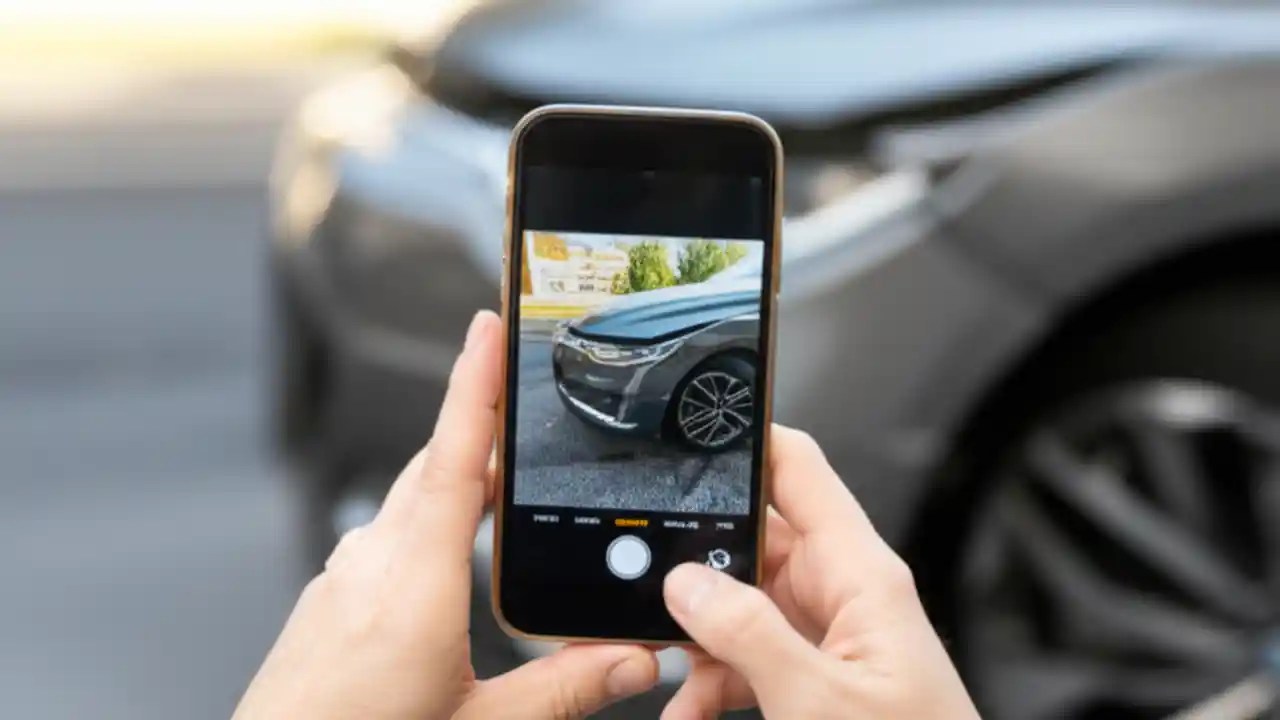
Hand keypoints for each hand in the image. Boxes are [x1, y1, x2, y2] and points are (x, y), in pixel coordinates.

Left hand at [234, 311, 658, 719]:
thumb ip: (562, 690)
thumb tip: (633, 659)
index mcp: (415, 584)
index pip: (452, 460)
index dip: (473, 385)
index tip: (489, 327)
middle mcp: (372, 563)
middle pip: (435, 467)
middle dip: (479, 425)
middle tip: (523, 397)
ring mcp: (342, 575)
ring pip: (410, 501)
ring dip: (455, 479)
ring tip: (503, 486)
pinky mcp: (329, 595)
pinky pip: (386, 534)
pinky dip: (425, 524)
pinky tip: (446, 560)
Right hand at [660, 426, 980, 718]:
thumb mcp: (818, 700)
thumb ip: (748, 634)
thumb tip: (685, 583)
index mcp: (861, 575)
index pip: (799, 471)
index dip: (747, 440)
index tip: (685, 435)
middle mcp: (844, 593)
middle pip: (753, 543)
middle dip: (695, 564)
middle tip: (645, 585)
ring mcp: (828, 636)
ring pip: (741, 606)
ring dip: (697, 639)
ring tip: (665, 673)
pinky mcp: (816, 676)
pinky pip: (750, 657)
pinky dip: (714, 682)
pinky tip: (692, 713)